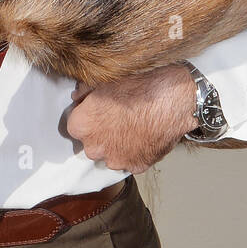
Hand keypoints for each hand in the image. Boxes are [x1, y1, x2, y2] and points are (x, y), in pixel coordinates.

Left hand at [66, 64, 197, 173]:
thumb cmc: (137, 86)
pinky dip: (136, 152)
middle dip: (101, 134)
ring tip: (134, 127)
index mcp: (81, 126)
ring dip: (118, 145)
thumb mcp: (104, 81)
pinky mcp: (137, 166)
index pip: (75, 125)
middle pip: (92, 143)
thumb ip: (84, 92)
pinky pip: (132, 160)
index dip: (88, 117)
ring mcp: (116, 160)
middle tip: (118, 119)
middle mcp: (94, 148)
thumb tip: (77, 97)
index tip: (99, 111)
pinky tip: (145, 136)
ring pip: (111, 155)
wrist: (171, 99)